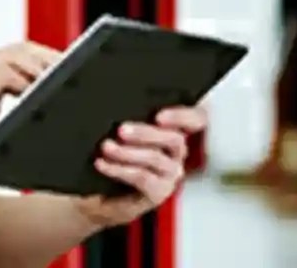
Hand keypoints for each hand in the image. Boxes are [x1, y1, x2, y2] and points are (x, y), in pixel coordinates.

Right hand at [0, 41, 61, 165]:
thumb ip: (9, 107)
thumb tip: (41, 110)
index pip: (24, 53)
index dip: (48, 60)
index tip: (71, 72)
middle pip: (27, 48)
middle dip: (54, 59)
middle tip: (78, 74)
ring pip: (22, 55)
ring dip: (46, 68)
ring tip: (66, 83)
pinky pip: (10, 73)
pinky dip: (29, 82)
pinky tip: (42, 96)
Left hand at [71, 105, 207, 227]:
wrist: (101, 191)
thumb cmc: (114, 154)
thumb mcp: (124, 131)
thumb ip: (131, 116)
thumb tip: (117, 103)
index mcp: (173, 129)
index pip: (195, 119)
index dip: (182, 116)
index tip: (160, 116)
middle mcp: (177, 152)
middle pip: (174, 139)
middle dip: (146, 132)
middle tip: (122, 130)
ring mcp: (170, 173)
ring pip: (155, 158)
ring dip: (128, 152)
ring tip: (106, 146)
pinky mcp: (159, 192)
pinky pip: (141, 177)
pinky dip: (118, 169)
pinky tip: (101, 163)